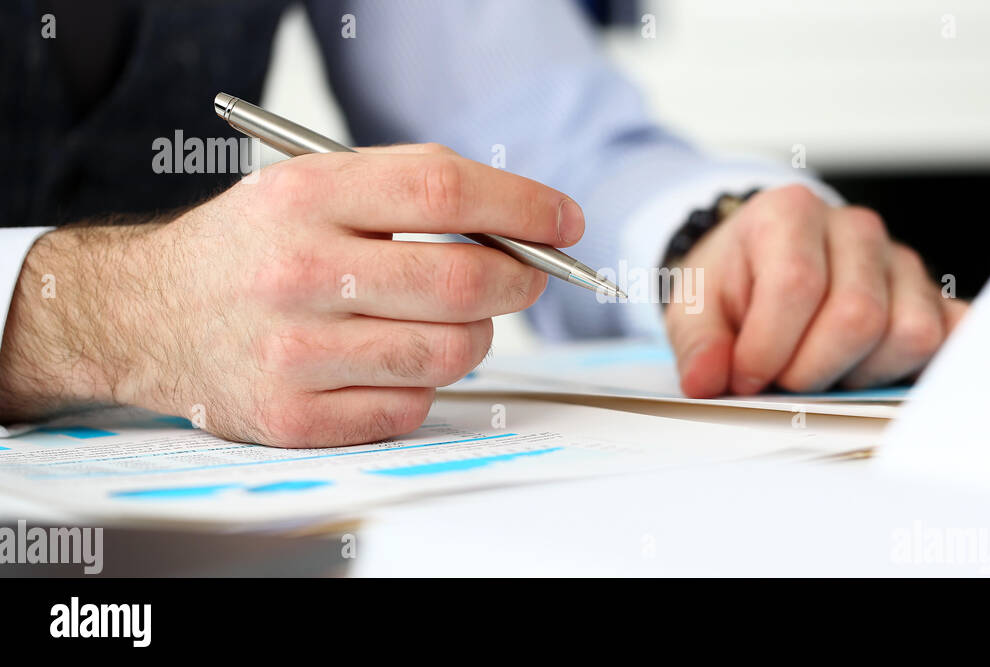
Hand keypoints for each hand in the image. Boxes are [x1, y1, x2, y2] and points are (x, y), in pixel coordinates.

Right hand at [0, 143, 583, 446]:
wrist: (148, 314)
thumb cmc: (253, 247)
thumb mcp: (310, 186)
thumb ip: (409, 192)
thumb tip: (524, 226)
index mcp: (304, 197)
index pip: (443, 191)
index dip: (522, 206)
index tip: (565, 221)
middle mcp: (295, 273)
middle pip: (463, 281)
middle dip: (521, 279)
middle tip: (528, 275)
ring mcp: (294, 354)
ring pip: (452, 352)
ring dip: (477, 334)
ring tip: (451, 318)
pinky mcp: (296, 418)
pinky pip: (415, 405)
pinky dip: (426, 382)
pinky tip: (394, 359)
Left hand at [664, 184, 966, 397]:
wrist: (762, 267)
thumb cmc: (735, 284)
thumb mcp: (695, 307)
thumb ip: (697, 343)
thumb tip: (706, 379)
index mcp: (791, 214)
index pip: (797, 285)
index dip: (768, 348)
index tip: (745, 376)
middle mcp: (856, 230)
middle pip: (859, 316)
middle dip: (812, 369)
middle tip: (782, 378)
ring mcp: (902, 264)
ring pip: (910, 334)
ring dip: (861, 374)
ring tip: (823, 370)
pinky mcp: (933, 299)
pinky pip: (952, 337)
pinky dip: (922, 366)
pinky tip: (876, 374)